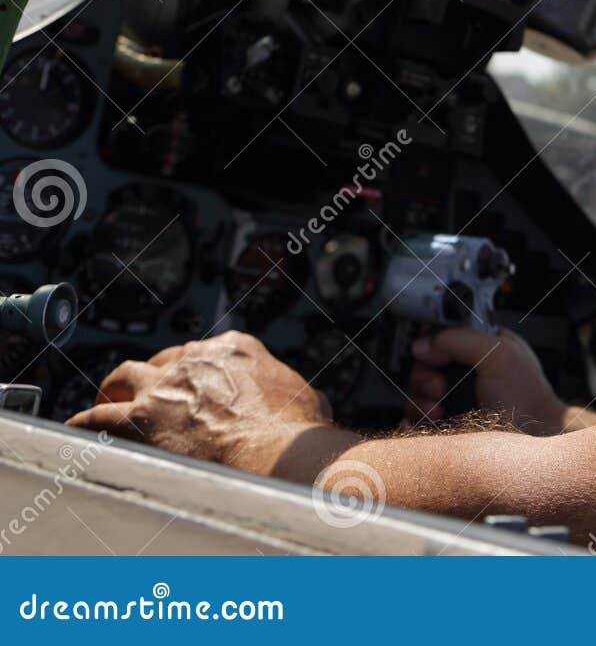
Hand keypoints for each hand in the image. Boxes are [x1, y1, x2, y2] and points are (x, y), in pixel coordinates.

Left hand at [65, 331, 332, 473]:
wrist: (272, 457)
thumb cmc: (296, 435)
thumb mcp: (306, 401)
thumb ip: (291, 395)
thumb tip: (304, 406)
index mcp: (236, 350)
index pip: (208, 351)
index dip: (199, 372)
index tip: (198, 388)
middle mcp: (194, 360)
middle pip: (164, 360)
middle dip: (158, 376)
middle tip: (153, 396)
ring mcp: (161, 388)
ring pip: (125, 377)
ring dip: (117, 391)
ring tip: (110, 404)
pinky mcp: (135, 420)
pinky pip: (95, 419)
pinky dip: (84, 424)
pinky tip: (76, 432)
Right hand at [408, 327, 565, 434]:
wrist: (532, 440)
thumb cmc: (527, 398)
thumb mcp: (498, 353)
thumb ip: (460, 339)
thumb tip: (422, 345)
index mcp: (482, 348)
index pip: (440, 338)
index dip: (431, 347)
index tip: (434, 358)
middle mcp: (467, 373)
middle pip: (423, 368)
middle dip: (425, 378)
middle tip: (440, 389)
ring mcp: (456, 400)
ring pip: (417, 395)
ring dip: (421, 402)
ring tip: (440, 410)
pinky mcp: (449, 425)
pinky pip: (417, 422)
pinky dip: (415, 422)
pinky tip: (431, 422)